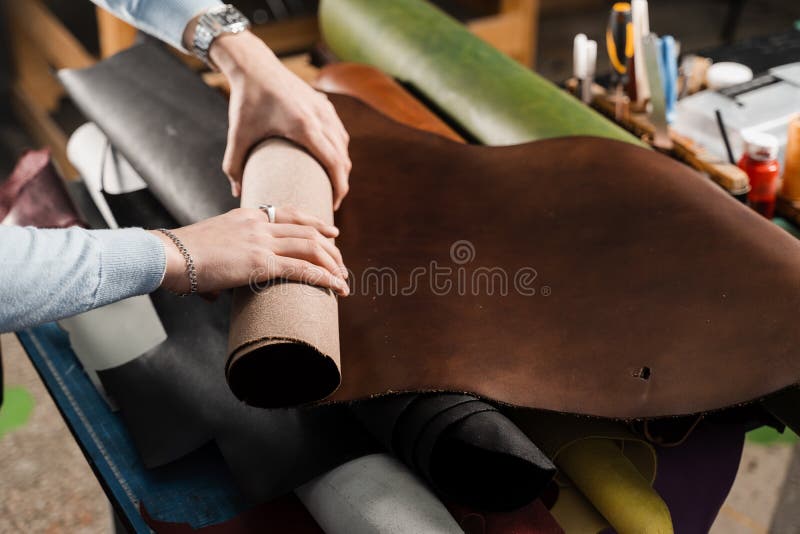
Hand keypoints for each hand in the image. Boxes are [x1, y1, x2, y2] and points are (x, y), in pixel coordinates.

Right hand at [150, 207, 348, 295]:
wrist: (167, 255)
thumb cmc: (178, 259)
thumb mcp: (206, 249)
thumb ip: (217, 265)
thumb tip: (212, 292)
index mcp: (245, 215)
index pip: (289, 212)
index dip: (314, 221)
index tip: (331, 231)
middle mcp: (258, 223)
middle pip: (307, 229)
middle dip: (330, 247)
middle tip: (342, 262)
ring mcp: (261, 241)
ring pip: (311, 247)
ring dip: (332, 264)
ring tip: (343, 279)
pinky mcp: (260, 262)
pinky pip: (302, 268)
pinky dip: (324, 277)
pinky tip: (336, 286)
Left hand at [209, 32, 350, 208]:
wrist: (254, 65)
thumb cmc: (246, 100)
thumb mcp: (238, 134)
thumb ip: (233, 165)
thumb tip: (237, 192)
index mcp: (304, 127)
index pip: (333, 162)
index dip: (339, 186)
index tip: (334, 203)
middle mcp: (320, 117)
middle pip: (342, 157)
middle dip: (341, 181)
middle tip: (331, 200)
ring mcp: (325, 108)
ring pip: (343, 144)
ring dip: (342, 165)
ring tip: (332, 182)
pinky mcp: (323, 103)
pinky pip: (339, 131)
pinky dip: (339, 148)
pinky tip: (331, 159)